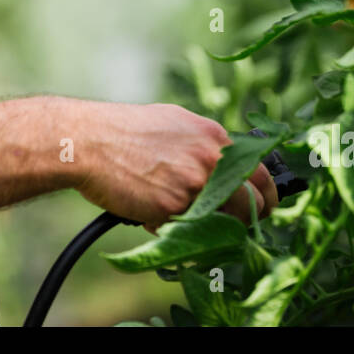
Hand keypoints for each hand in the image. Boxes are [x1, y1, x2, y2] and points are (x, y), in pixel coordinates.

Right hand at [71, 102, 275, 232]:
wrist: (88, 141)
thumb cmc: (125, 131)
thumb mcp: (175, 123)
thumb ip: (204, 145)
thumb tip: (223, 166)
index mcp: (214, 137)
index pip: (260, 174)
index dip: (264, 197)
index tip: (261, 209)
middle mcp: (211, 160)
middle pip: (252, 203)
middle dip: (250, 220)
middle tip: (241, 229)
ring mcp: (194, 185)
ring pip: (220, 221)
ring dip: (208, 227)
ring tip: (179, 216)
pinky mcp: (173, 207)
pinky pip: (182, 229)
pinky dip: (168, 227)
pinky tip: (148, 210)